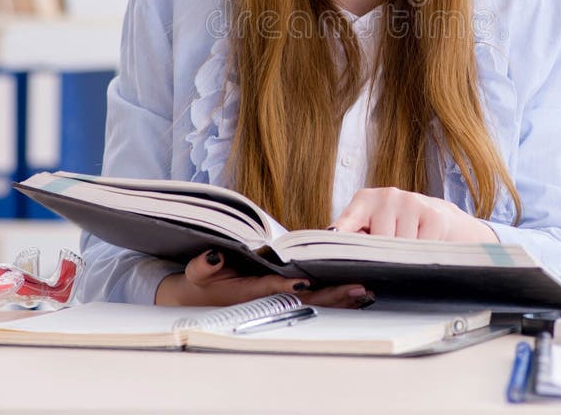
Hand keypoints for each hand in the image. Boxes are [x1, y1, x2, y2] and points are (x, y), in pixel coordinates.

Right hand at [154, 250, 373, 307]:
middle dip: (330, 294)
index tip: (306, 281)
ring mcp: (280, 303)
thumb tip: (214, 255)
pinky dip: (336, 300)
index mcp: (247, 293)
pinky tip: (357, 295)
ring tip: (364, 289)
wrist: (201, 302)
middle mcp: (268, 302)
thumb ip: (203, 265)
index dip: (288, 286)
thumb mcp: (196, 273)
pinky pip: (317, 304)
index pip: (271, 289)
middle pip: (304, 301)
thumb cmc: (201, 284)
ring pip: (315, 304)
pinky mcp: (287, 301)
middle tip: (356, 286)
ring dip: (339, 298)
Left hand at [330, 187, 499, 242]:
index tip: (328, 247)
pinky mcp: (432, 214)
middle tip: (387, 254)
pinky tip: (421, 243)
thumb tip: (334, 256)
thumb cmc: (397, 225)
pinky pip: (420, 249)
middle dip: (380, 257)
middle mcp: (386, 196)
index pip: (346, 223)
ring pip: (399, 249)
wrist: (437, 216)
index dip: (337, 237)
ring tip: (406, 246)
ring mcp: (410, 202)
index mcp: (364, 200)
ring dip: (403, 256)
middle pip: (375, 244)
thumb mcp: (373, 226)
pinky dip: (421, 254)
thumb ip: (354, 238)